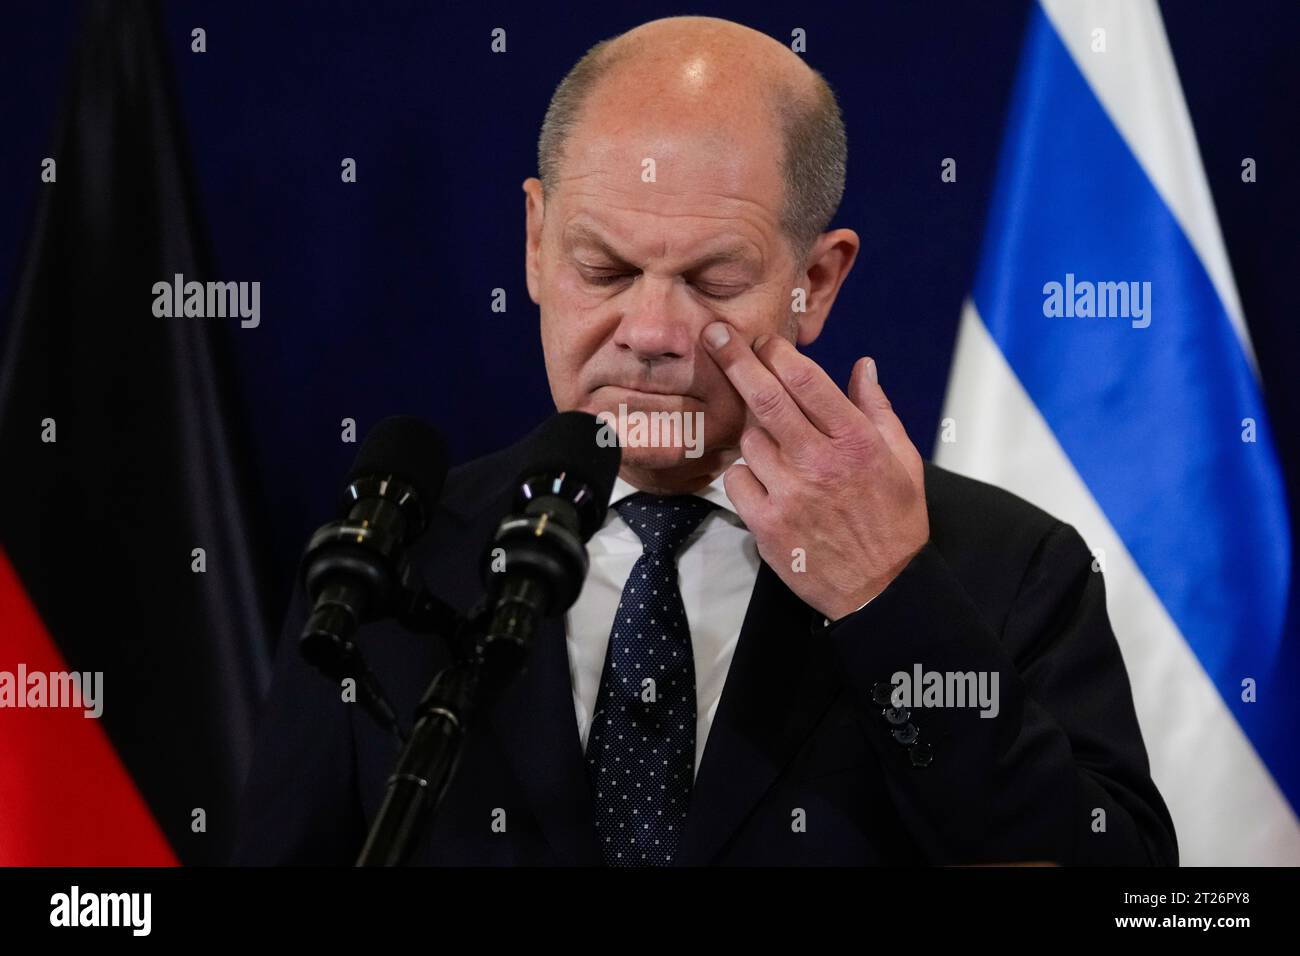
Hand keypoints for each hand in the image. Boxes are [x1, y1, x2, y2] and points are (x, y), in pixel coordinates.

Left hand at [701, 320, 928, 620]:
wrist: (882, 589)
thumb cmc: (894, 522)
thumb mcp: (903, 460)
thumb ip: (877, 409)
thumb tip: (862, 366)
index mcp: (856, 441)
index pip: (805, 380)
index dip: (778, 353)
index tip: (763, 340)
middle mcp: (819, 462)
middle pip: (765, 397)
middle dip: (736, 359)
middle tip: (716, 335)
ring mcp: (789, 493)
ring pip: (749, 439)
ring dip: (754, 432)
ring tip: (776, 446)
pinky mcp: (767, 523)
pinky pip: (738, 480)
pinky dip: (746, 474)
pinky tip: (767, 481)